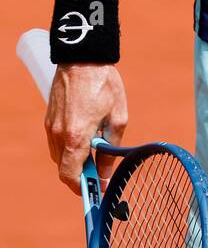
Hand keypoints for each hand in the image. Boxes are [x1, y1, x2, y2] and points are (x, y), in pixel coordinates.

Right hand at [45, 63, 127, 193]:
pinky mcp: (49, 118)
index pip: (70, 176)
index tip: (96, 190)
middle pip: (64, 169)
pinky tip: (85, 135)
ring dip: (74, 160)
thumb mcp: (117, 117)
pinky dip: (68, 147)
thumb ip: (111, 148)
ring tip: (95, 149)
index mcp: (76, 137)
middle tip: (100, 171)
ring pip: (59, 156)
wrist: (83, 57)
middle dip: (81, 175)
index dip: (83, 188)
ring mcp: (51, 126)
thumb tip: (106, 173)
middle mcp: (58, 135)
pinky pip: (56, 142)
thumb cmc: (104, 84)